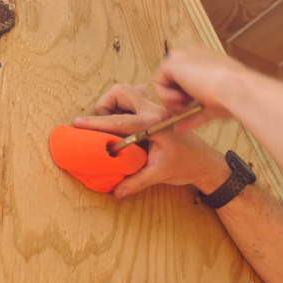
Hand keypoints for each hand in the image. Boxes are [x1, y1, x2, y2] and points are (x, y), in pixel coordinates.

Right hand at [72, 84, 227, 197]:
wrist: (205, 163)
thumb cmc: (187, 165)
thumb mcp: (159, 174)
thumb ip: (136, 181)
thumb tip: (117, 191)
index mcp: (153, 124)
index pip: (118, 121)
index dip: (96, 122)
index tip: (77, 123)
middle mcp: (154, 111)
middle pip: (120, 92)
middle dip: (104, 105)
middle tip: (101, 126)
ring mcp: (156, 109)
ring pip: (128, 92)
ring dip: (114, 104)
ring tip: (112, 124)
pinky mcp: (157, 111)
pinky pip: (137, 98)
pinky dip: (125, 106)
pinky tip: (126, 121)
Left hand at [152, 46, 246, 132]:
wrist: (236, 90)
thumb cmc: (232, 97)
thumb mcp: (209, 109)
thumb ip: (192, 116)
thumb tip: (179, 129)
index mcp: (205, 62)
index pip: (185, 79)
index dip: (184, 98)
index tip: (190, 110)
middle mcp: (193, 56)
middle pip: (172, 79)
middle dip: (175, 100)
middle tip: (183, 112)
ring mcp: (183, 56)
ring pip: (164, 80)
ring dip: (169, 99)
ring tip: (183, 108)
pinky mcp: (173, 62)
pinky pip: (158, 81)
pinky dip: (165, 96)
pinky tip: (179, 102)